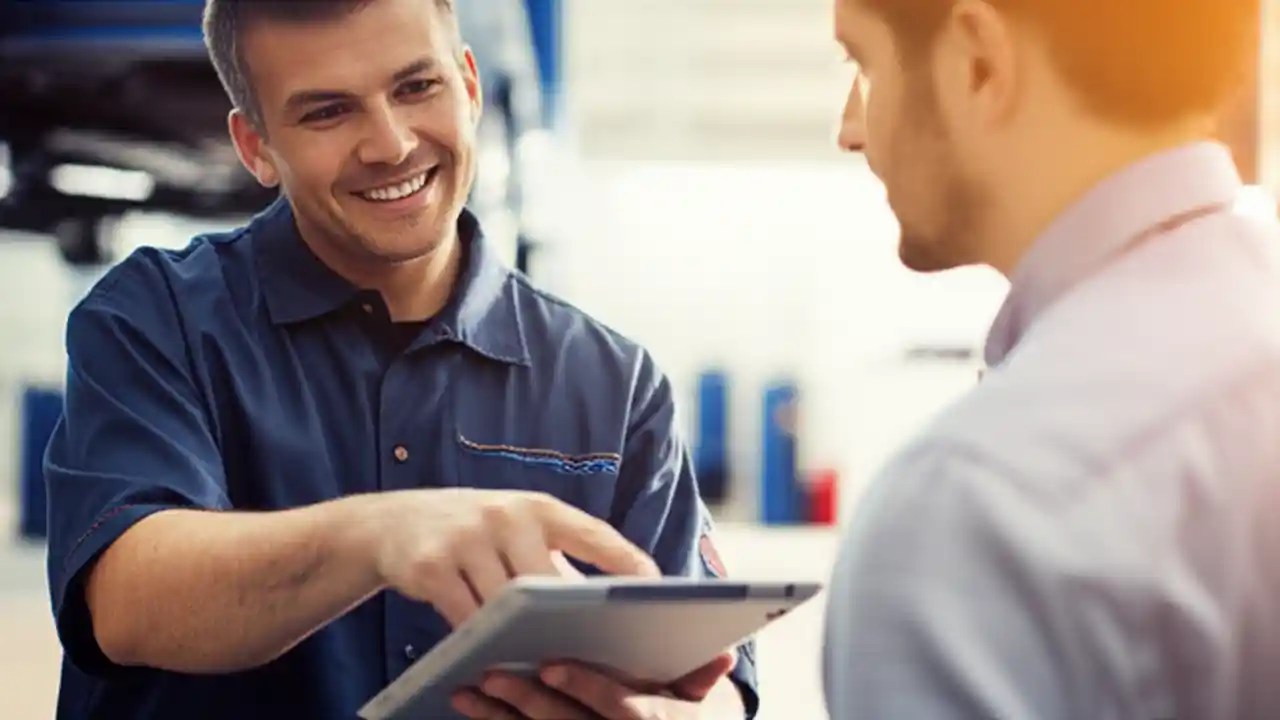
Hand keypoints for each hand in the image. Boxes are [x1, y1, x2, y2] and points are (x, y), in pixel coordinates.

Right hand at [365, 489, 658, 626]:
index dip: (628, 563)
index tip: (658, 591)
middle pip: (549, 583)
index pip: (595, 534)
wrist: (392, 522)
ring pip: (505, 607)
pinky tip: (490, 653)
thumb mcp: (516, 528)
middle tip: (595, 649)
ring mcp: (466, 539)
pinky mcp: (430, 566)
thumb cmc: (474, 531)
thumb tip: (608, 604)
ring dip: (521, 637)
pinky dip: (480, 639)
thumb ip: (556, 558)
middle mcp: (505, 516)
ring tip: (544, 660)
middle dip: (569, 619)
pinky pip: (464, 617)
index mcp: (538, 507)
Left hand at [452, 651, 737, 719]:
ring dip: (500, 718)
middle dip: (528, 701)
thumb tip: (723, 655)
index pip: (622, 710)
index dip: (587, 687)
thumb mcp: (704, 700)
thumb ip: (704, 675)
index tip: (551, 663)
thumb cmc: (688, 714)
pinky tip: (472, 709)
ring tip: (466, 690)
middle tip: (491, 673)